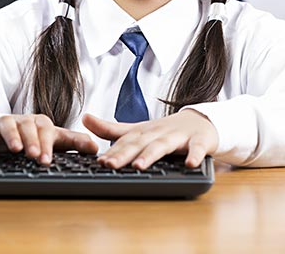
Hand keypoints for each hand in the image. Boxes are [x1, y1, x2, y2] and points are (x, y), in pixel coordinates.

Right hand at [0, 114, 97, 165]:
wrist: (2, 134)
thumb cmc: (33, 137)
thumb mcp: (55, 140)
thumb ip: (75, 143)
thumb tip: (95, 148)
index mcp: (39, 124)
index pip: (47, 129)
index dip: (48, 143)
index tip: (48, 160)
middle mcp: (21, 121)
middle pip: (28, 125)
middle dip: (33, 141)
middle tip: (36, 156)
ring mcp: (1, 124)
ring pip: (7, 124)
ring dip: (11, 136)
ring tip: (15, 149)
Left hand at [82, 110, 218, 169]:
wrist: (200, 121)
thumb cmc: (165, 130)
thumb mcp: (137, 130)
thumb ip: (111, 128)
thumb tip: (84, 118)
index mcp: (144, 132)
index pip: (125, 142)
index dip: (113, 152)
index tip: (99, 162)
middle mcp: (159, 133)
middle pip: (141, 143)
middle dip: (125, 154)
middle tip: (111, 165)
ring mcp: (179, 136)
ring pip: (164, 145)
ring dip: (151, 155)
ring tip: (139, 165)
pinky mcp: (199, 141)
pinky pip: (198, 148)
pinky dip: (195, 155)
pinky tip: (190, 164)